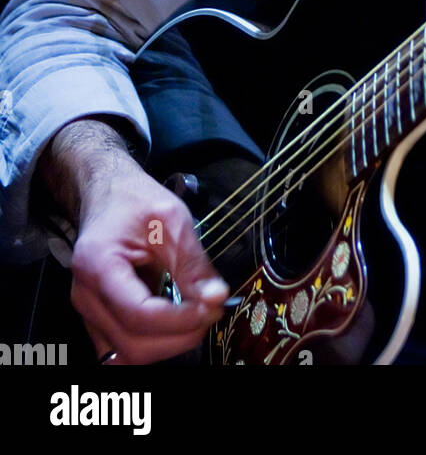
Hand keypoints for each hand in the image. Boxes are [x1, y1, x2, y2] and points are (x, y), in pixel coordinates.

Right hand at [40, 120, 229, 363]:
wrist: (106, 193)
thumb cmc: (136, 199)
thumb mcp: (172, 218)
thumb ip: (193, 262)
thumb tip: (218, 298)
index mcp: (98, 266)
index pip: (139, 315)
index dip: (180, 320)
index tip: (214, 307)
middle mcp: (85, 297)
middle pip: (132, 344)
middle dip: (179, 337)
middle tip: (212, 312)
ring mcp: (86, 312)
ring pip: (127, 355)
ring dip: (168, 346)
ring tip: (197, 317)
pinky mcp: (95, 319)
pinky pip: (122, 349)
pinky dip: (152, 345)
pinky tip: (175, 324)